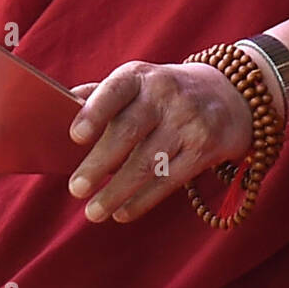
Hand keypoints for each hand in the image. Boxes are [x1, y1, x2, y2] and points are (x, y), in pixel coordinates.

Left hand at [66, 61, 252, 223]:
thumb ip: (101, 94)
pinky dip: (142, 200)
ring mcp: (188, 120)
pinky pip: (169, 180)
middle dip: (99, 164)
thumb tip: (59, 106)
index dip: (95, 111)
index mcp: (141, 75)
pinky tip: (122, 212)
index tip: (74, 136)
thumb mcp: (139, 82)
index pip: (114, 89)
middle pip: (128, 131)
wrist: (229, 95)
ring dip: (117, 191)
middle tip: (75, 189)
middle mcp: (165, 94)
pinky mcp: (204, 148)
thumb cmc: (165, 93)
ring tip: (93, 211)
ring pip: (147, 162)